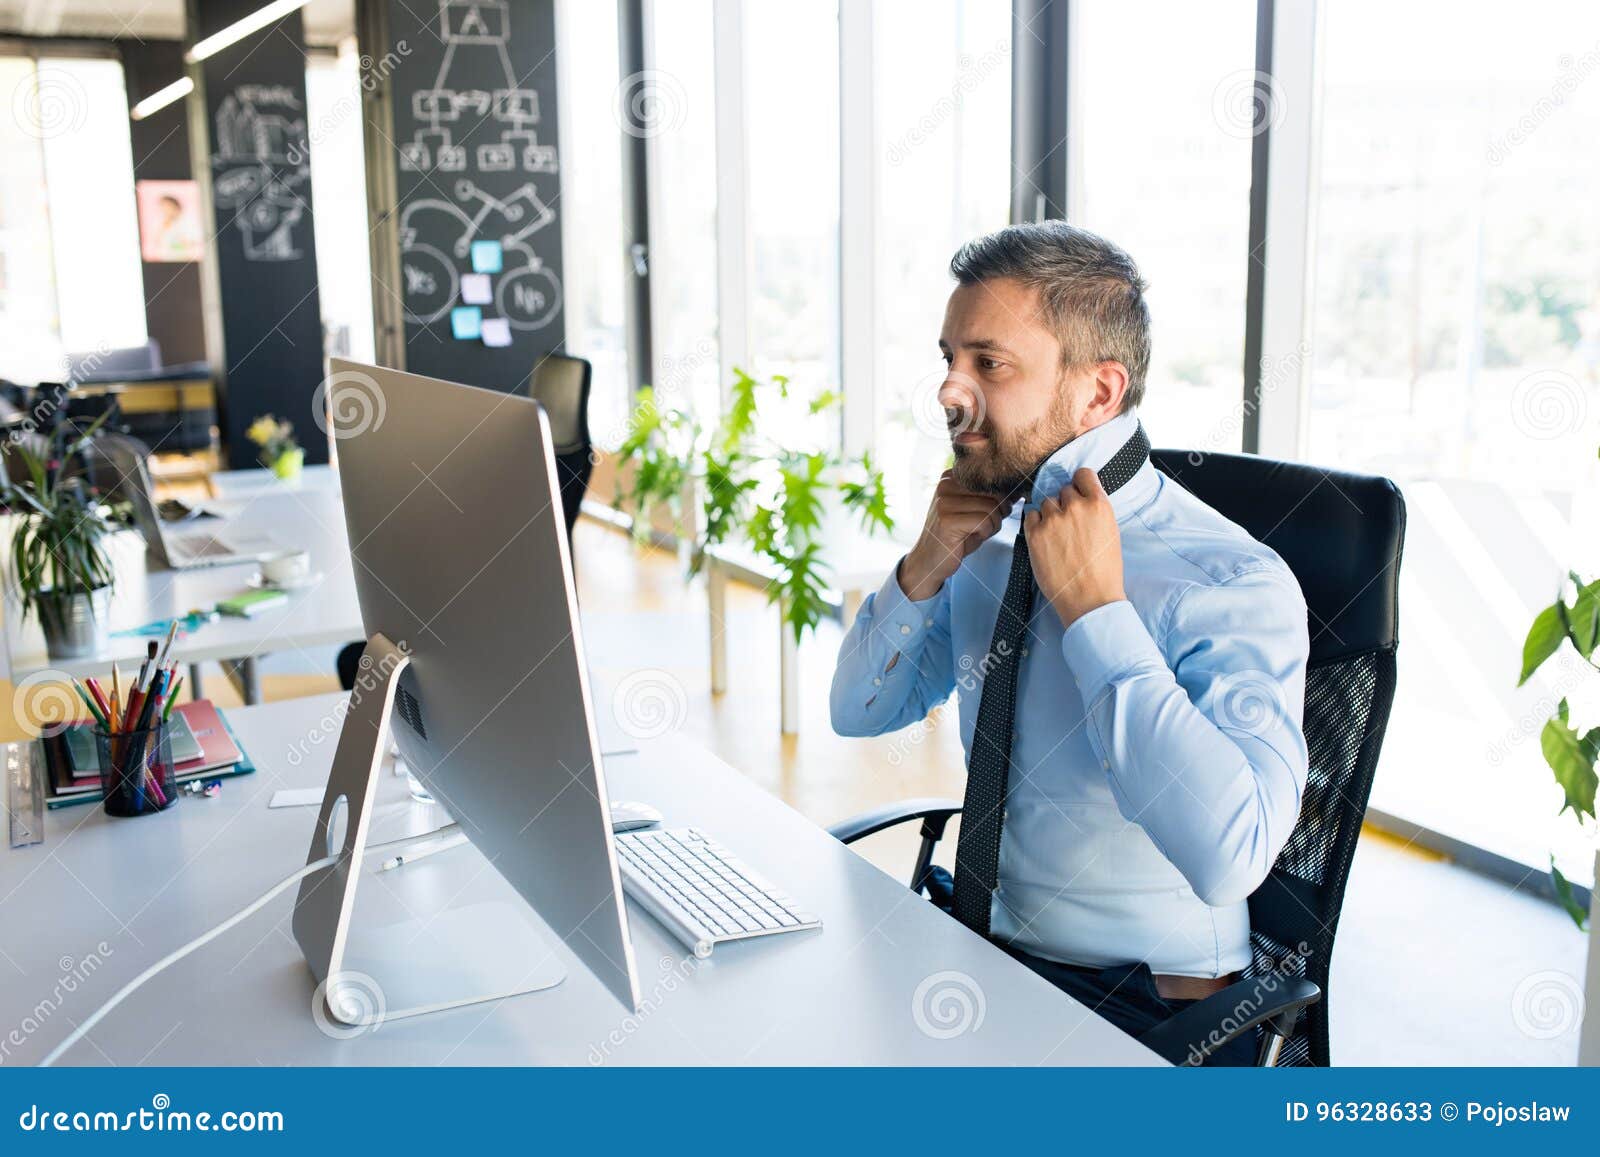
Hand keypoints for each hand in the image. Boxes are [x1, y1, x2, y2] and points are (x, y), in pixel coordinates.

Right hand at [897, 472, 1013, 600]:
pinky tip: (972, 537)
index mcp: (951, 477)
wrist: (930, 560)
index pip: (990, 478)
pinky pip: (984, 521)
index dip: (1000, 497)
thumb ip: (990, 496)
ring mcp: (944, 502)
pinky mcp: (947, 520)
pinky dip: (986, 532)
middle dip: (998, 512)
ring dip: (993, 524)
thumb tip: (1018, 488)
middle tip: (987, 525)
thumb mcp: (973, 510)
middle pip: (993, 492)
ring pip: (991, 507)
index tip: (994, 511)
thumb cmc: (957, 535)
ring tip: (979, 532)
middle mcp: (945, 485)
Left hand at [1025, 467, 1125, 628]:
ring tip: (1057, 536)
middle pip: (1063, 491)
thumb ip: (1095, 511)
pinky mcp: (1035, 534)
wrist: (1090, 598)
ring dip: (1050, 515)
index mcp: (1099, 505)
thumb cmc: (1103, 570)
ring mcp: (1053, 520)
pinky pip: (1030, 515)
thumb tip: (1081, 498)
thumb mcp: (1110, 532)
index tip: (1077, 491)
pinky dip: (1035, 524)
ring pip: (1046, 503)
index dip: (1079, 483)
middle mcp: (1075, 507)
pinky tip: (1045, 539)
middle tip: (1069, 525)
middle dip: (1065, 504)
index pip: (1083, 474)